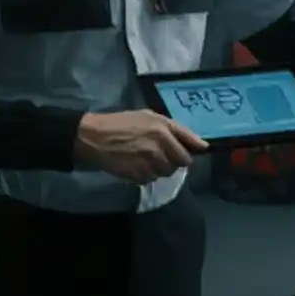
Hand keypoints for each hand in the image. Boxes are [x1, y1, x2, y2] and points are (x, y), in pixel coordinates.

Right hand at [74, 110, 208, 184]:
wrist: (94, 137)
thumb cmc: (122, 123)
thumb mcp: (149, 116)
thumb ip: (174, 129)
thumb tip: (200, 144)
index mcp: (164, 128)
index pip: (189, 144)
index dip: (194, 149)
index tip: (198, 151)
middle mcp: (160, 145)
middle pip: (181, 162)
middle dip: (175, 161)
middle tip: (162, 155)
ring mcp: (148, 161)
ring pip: (166, 172)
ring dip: (160, 169)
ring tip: (146, 159)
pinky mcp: (138, 175)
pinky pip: (150, 179)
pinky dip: (146, 175)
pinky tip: (136, 166)